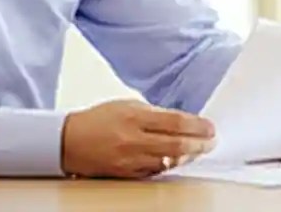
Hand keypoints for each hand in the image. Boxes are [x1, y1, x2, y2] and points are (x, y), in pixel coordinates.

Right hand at [60, 99, 215, 178]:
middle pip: (177, 145)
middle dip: (200, 144)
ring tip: (199, 150)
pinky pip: (155, 172)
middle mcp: (133, 140)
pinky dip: (170, 165)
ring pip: (169, 162)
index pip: (175, 122)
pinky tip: (179, 160)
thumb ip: (154, 113)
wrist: (69, 141)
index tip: (210, 127)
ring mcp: (130, 160)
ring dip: (188, 156)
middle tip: (212, 142)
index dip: (197, 125)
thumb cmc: (99, 119)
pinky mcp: (126, 174)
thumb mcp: (126, 105)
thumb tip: (182, 121)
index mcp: (134, 118)